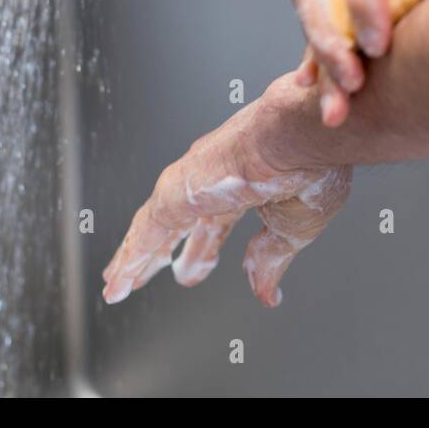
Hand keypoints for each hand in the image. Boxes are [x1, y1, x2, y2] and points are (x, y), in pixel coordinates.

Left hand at [102, 100, 349, 307]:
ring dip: (135, 256)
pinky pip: (146, 229)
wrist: (304, 135)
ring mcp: (194, 181)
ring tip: (116, 285)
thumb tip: (267, 292)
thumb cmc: (312, 167)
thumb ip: (271, 260)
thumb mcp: (293, 230)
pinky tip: (119, 279)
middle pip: (177, 223)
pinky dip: (132, 256)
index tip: (193, 271)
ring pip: (153, 225)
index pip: (216, 222)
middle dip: (160, 251)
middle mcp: (215, 179)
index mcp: (247, 185)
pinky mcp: (179, 189)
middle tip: (142, 274)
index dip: (203, 249)